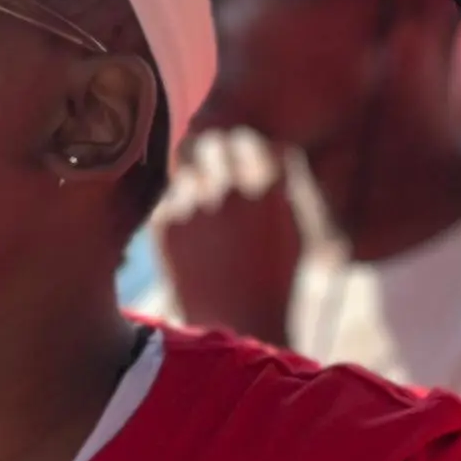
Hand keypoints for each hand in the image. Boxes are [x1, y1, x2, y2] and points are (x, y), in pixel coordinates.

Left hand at [151, 129, 299, 341]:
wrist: (238, 323)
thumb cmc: (275, 277)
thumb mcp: (296, 224)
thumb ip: (282, 180)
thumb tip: (270, 145)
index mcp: (269, 185)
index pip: (249, 137)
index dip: (247, 147)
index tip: (246, 159)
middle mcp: (228, 186)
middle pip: (215, 141)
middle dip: (218, 151)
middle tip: (220, 168)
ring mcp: (193, 203)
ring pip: (188, 163)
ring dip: (198, 174)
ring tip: (207, 201)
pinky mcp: (164, 221)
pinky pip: (170, 193)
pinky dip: (181, 203)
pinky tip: (195, 230)